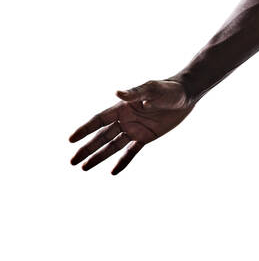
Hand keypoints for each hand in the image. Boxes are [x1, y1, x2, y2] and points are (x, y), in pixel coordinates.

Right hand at [69, 78, 194, 174]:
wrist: (186, 95)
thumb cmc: (167, 88)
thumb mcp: (151, 89)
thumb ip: (135, 93)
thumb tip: (117, 93)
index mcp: (122, 108)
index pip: (98, 121)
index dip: (85, 130)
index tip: (70, 140)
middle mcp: (124, 120)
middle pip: (101, 137)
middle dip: (87, 149)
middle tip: (72, 161)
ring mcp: (134, 129)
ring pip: (112, 146)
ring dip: (99, 157)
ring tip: (84, 168)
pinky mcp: (146, 137)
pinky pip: (131, 152)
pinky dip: (122, 162)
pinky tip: (113, 172)